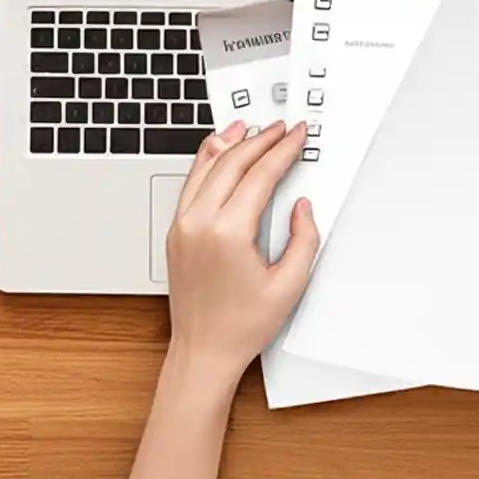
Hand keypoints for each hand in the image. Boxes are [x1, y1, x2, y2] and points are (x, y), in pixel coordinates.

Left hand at [165, 120, 318, 390]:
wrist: (204, 352)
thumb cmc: (241, 326)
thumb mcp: (289, 285)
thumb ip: (303, 240)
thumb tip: (302, 208)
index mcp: (228, 233)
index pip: (260, 175)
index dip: (283, 150)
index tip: (296, 136)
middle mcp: (199, 224)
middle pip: (232, 163)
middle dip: (260, 140)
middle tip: (281, 128)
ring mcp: (182, 226)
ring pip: (205, 168)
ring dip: (230, 143)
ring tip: (248, 126)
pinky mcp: (176, 233)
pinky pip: (190, 184)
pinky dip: (206, 162)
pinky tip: (218, 152)